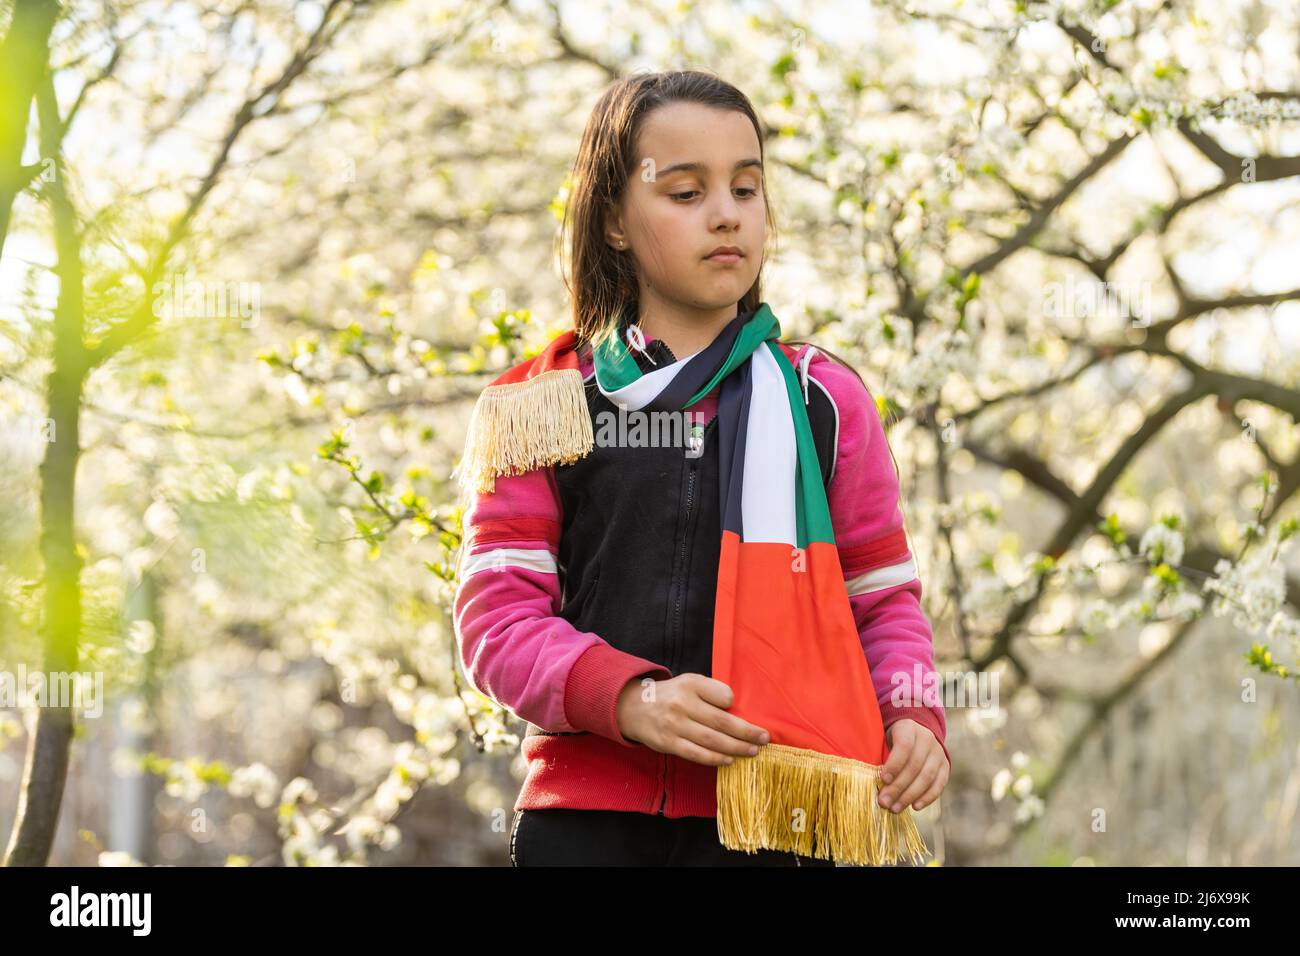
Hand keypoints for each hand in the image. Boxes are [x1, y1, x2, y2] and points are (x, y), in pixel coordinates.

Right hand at [616, 673, 769, 766]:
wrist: (635, 707)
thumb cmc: (672, 695)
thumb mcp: (689, 682)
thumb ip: (712, 691)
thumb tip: (737, 709)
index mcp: (690, 684)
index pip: (722, 695)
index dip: (734, 703)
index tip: (746, 712)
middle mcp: (682, 704)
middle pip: (721, 722)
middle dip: (746, 732)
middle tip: (764, 739)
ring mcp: (675, 725)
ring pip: (711, 740)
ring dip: (736, 748)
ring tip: (752, 751)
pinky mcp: (669, 743)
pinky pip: (696, 754)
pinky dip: (715, 758)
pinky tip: (729, 760)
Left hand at [879, 719, 948, 813]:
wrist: (917, 732)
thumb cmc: (892, 740)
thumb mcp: (884, 739)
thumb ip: (880, 756)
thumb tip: (872, 782)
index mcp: (908, 727)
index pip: (904, 745)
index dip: (894, 764)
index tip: (883, 780)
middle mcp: (927, 738)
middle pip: (915, 765)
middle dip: (898, 786)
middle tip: (884, 802)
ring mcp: (938, 752)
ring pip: (927, 776)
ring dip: (910, 795)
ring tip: (895, 808)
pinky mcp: (945, 766)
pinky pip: (939, 784)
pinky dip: (928, 797)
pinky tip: (915, 806)